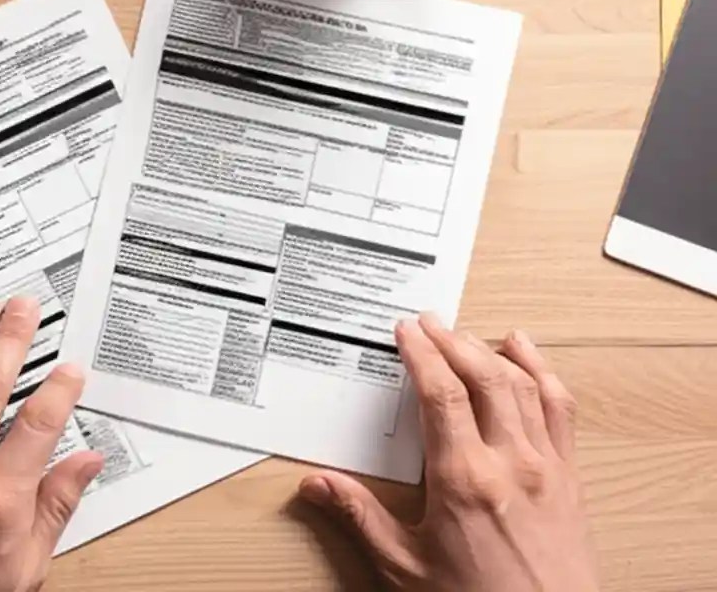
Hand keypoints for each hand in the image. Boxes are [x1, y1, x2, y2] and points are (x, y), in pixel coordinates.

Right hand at [299, 314, 597, 591]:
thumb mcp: (406, 566)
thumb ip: (360, 517)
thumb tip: (318, 486)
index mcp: (463, 481)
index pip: (441, 395)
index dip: (422, 354)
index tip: (407, 332)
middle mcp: (510, 464)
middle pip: (483, 377)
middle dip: (453, 341)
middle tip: (430, 323)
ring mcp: (546, 467)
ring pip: (523, 385)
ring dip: (493, 350)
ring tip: (468, 332)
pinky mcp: (570, 478)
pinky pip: (561, 409)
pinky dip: (544, 373)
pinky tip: (530, 357)